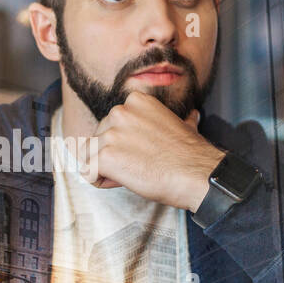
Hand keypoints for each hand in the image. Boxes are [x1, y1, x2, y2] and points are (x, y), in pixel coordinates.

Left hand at [81, 91, 225, 211]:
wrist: (196, 174)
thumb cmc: (191, 155)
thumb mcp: (182, 125)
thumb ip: (172, 121)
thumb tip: (191, 117)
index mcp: (135, 101)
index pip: (111, 123)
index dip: (122, 143)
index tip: (142, 152)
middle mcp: (119, 112)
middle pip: (97, 138)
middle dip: (111, 155)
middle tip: (138, 166)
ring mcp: (110, 134)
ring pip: (89, 155)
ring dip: (105, 168)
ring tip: (132, 173)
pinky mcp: (104, 157)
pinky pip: (87, 172)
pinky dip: (101, 181)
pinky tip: (123, 181)